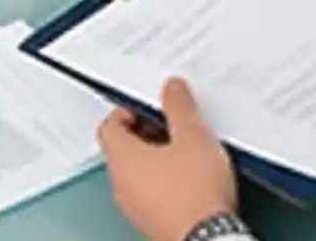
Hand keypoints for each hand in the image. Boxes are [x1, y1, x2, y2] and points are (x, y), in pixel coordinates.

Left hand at [98, 79, 237, 240]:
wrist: (207, 238)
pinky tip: (190, 180)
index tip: (147, 107)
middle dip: (145, 134)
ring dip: (155, 159)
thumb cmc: (195, 193)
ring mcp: (134, 207)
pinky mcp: (151, 222)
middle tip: (170, 125)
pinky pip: (149, 194)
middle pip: (121, 150)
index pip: (108, 126)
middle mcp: (122, 184)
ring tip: (185, 152)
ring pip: (136, 174)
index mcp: (123, 159)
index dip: (127, 111)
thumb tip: (172, 89)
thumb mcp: (194, 136)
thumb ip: (180, 107)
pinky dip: (163, 182)